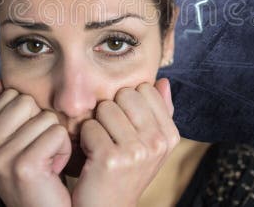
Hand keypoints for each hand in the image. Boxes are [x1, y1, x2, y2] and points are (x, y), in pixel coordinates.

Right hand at [0, 78, 72, 206]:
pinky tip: (55, 170)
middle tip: (40, 153)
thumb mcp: (14, 145)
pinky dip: (64, 150)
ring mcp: (0, 158)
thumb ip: (2, 114)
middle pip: (26, 102)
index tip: (27, 144)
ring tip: (47, 163)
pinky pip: (57, 133)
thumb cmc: (36, 181)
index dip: (29, 116)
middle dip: (42, 124)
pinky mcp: (23, 166)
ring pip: (45, 117)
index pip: (11, 95)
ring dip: (56, 140)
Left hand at [71, 78, 179, 206]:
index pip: (145, 89)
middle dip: (112, 111)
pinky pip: (90, 126)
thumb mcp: (148, 144)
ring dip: (97, 125)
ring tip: (101, 146)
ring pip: (105, 107)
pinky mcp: (111, 159)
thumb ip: (159, 112)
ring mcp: (136, 152)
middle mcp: (157, 143)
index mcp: (169, 136)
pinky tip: (91, 157)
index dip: (128, 104)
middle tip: (111, 136)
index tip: (126, 128)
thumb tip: (163, 81)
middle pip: (125, 94)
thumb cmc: (124, 173)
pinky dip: (83, 139)